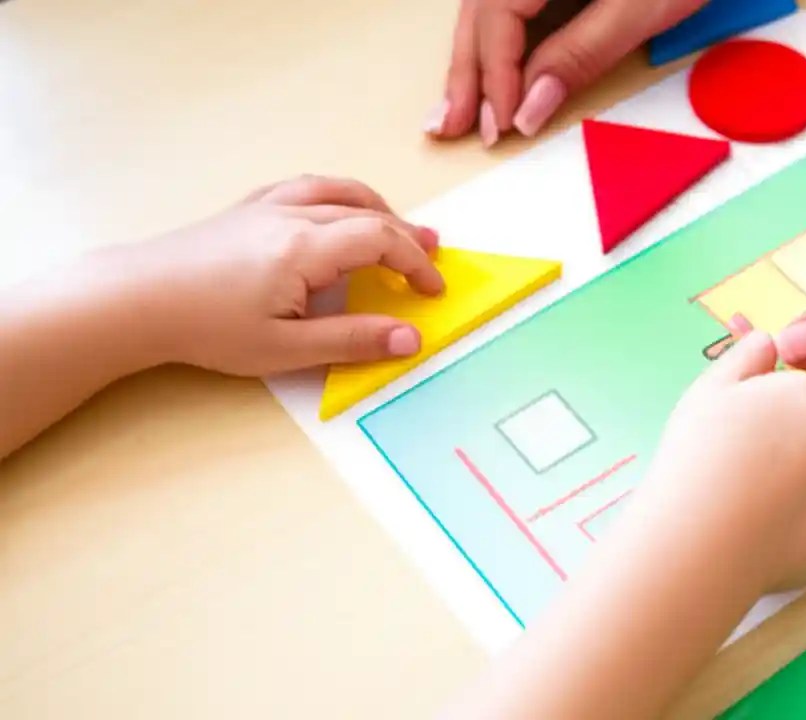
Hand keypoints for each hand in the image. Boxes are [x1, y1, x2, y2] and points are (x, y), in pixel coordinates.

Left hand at [121, 175, 443, 375]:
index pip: (381, 241)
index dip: (415, 263)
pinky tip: (336, 208)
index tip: (432, 290)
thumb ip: (352, 341)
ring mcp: (266, 207)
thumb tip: (409, 338)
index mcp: (306, 248)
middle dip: (406, 235)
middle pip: (366, 213)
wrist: (135, 300)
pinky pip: (303, 187)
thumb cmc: (206, 328)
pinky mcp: (244, 209)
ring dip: (375, 206)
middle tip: (433, 256)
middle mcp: (292, 216)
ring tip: (396, 223)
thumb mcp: (285, 348)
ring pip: (336, 190)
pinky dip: (335, 194)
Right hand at [427, 0, 707, 144]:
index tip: (503, 125)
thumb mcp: (641, 8)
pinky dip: (499, 41)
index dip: (495, 75)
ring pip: (487, 7)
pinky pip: (511, 4)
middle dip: (466, 73)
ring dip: (474, 59)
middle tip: (449, 128)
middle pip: (480, 10)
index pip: (497, 14)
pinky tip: (491, 73)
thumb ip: (582, 54)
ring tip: (458, 111)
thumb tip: (530, 109)